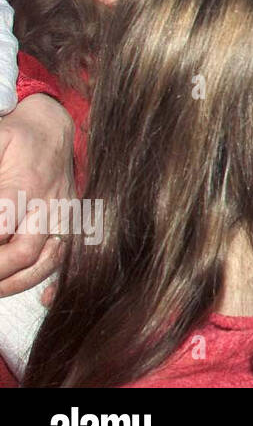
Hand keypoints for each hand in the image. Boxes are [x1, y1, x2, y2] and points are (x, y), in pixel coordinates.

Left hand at [0, 95, 74, 294]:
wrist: (54, 126)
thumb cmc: (17, 135)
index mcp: (26, 183)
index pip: (1, 225)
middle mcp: (50, 203)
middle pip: (25, 251)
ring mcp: (64, 214)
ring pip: (46, 261)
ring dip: (16, 282)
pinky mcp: (72, 222)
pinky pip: (67, 258)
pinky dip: (53, 281)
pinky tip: (40, 298)